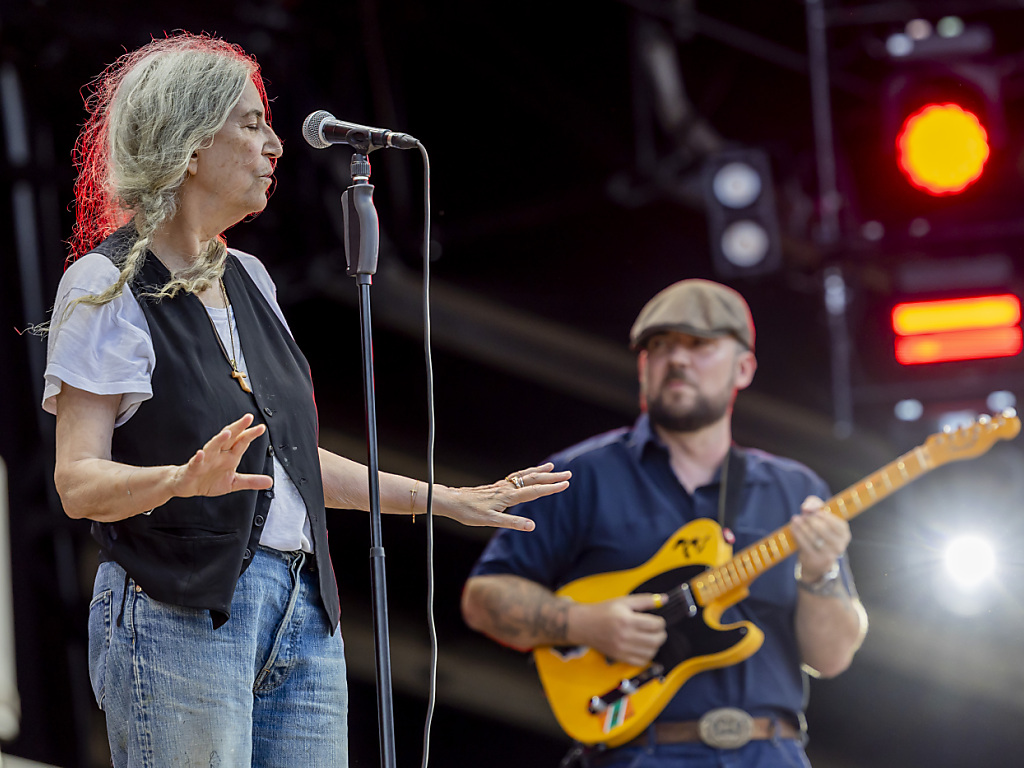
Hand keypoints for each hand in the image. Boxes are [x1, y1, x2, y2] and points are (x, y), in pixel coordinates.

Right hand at [172, 414, 273, 497]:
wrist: (187, 485)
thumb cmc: (209, 479)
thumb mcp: (233, 482)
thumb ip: (251, 481)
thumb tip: (270, 482)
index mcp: (229, 456)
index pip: (241, 442)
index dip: (250, 434)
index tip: (262, 427)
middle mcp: (218, 454)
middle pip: (229, 438)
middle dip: (238, 427)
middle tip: (248, 418)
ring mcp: (205, 460)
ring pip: (212, 446)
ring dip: (219, 439)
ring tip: (227, 433)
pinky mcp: (193, 468)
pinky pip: (196, 462)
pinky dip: (198, 458)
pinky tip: (201, 453)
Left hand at [435, 463, 570, 530]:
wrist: (452, 502)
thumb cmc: (470, 513)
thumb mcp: (491, 522)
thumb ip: (513, 523)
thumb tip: (532, 526)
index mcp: (508, 496)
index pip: (535, 491)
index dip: (551, 488)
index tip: (566, 484)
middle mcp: (507, 488)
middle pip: (533, 480)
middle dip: (552, 477)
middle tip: (569, 474)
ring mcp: (502, 486)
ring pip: (525, 476)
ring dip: (540, 472)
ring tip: (552, 468)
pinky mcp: (497, 487)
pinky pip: (517, 477)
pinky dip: (527, 473)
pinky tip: (528, 475)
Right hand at [571, 593, 667, 666]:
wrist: (584, 625)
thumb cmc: (604, 611)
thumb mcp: (624, 601)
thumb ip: (646, 600)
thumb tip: (664, 599)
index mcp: (627, 620)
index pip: (656, 625)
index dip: (661, 622)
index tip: (657, 620)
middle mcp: (626, 637)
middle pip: (656, 640)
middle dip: (661, 634)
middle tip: (656, 629)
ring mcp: (623, 649)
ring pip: (651, 653)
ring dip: (655, 645)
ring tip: (650, 638)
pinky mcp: (620, 657)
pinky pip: (641, 662)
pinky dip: (647, 656)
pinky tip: (643, 647)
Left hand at [790, 495, 850, 582]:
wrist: (815, 560)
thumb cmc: (819, 531)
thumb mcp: (820, 516)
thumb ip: (815, 504)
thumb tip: (806, 507)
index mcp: (844, 534)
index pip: (837, 524)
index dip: (824, 516)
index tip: (813, 511)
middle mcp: (840, 545)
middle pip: (824, 529)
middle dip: (811, 520)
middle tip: (802, 515)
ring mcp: (829, 555)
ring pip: (814, 538)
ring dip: (802, 527)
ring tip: (795, 519)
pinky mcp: (816, 560)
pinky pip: (805, 545)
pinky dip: (798, 534)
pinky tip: (793, 527)